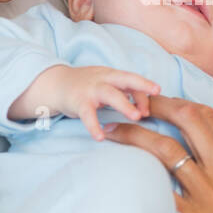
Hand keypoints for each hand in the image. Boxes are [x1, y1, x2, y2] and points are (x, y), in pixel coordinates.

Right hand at [42, 66, 159, 140]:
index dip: (145, 90)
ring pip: (110, 94)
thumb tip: (146, 110)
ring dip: (124, 104)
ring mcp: (90, 89)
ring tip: (136, 117)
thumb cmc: (87, 87)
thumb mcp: (107, 86)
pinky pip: (87, 114)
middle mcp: (103, 79)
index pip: (133, 80)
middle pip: (126, 79)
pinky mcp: (78, 101)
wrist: (55, 84)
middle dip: (142, 85)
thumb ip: (125, 94)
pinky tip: (100, 137)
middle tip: (157, 92)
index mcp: (113, 76)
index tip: (155, 101)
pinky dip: (93, 125)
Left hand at [105, 95, 212, 212]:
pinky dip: (138, 180)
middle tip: (129, 105)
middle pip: (188, 121)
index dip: (180, 104)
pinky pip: (159, 193)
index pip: (210, 119)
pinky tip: (118, 178)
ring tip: (110, 133)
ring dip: (134, 136)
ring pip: (165, 150)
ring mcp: (210, 198)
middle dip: (154, 106)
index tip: (158, 102)